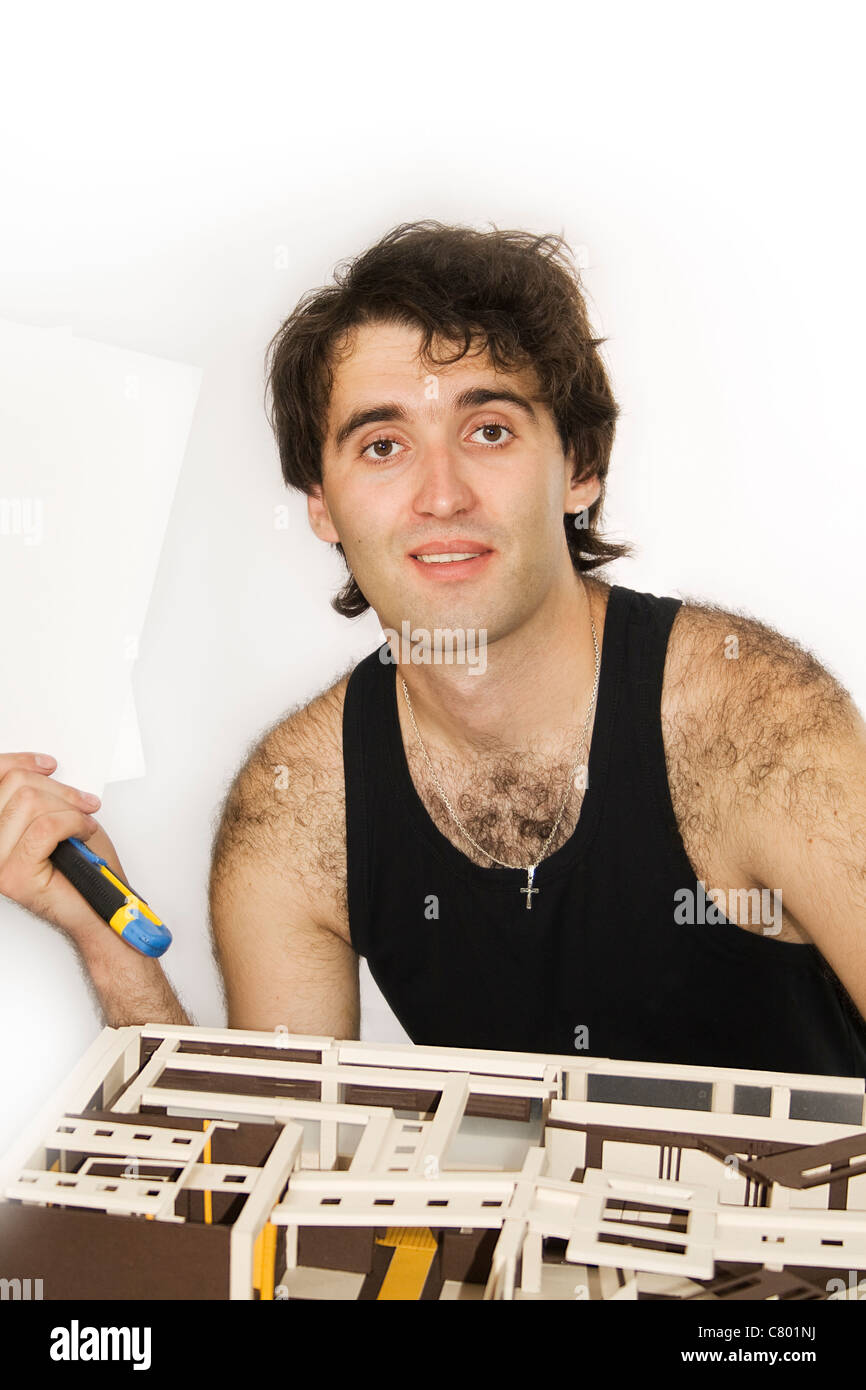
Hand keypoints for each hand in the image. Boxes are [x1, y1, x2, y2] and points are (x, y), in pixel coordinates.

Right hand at [0, 752, 126, 937]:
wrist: (101, 907)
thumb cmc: (85, 867)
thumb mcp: (58, 816)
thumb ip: (37, 794)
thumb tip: (37, 767)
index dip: (19, 763)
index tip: (50, 765)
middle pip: (15, 786)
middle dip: (59, 789)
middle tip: (84, 804)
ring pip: (30, 802)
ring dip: (70, 808)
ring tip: (85, 822)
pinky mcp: (13, 875)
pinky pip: (46, 827)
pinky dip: (74, 823)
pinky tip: (84, 833)